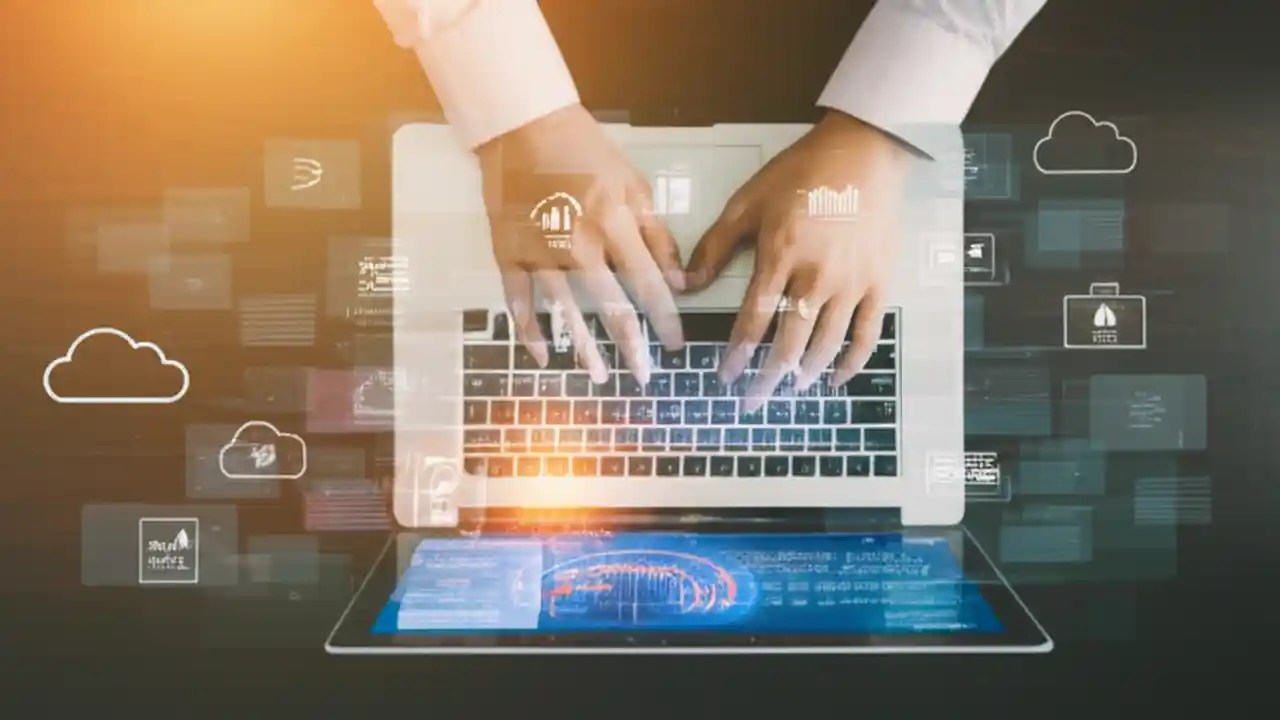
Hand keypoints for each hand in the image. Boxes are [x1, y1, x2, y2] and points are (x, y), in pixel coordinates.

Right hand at [477, 104, 684, 383]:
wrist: (524, 125)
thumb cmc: (585, 151)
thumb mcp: (634, 184)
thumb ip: (658, 234)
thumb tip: (680, 280)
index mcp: (614, 222)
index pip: (648, 282)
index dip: (665, 319)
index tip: (676, 345)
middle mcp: (578, 242)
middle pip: (610, 306)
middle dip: (631, 346)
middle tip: (644, 377)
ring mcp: (538, 250)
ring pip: (564, 311)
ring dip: (584, 349)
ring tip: (600, 376)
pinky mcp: (508, 252)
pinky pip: (518, 300)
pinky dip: (528, 330)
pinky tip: (542, 355)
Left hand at [684, 110, 912, 412]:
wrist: (864, 152)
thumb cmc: (803, 172)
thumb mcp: (749, 201)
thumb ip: (716, 244)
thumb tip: (687, 283)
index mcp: (781, 256)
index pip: (754, 320)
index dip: (737, 355)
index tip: (726, 378)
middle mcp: (817, 277)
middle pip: (789, 344)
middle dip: (767, 379)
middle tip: (753, 402)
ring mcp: (852, 283)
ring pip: (827, 344)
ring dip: (805, 374)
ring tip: (789, 390)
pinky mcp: (879, 283)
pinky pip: (867, 333)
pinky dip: (852, 362)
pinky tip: (835, 378)